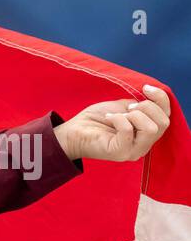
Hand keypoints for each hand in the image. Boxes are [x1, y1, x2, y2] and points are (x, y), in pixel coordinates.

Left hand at [53, 85, 172, 162]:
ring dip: (134, 115)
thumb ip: (142, 105)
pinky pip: (128, 130)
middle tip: (127, 108)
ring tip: (118, 115)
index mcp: (147, 135)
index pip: (167, 116)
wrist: (73, 130)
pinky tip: (109, 118)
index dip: (160, 98)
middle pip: (163, 122)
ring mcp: (132, 151)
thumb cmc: (97, 119)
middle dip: (146, 107)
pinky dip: (118, 119)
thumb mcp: (125, 107)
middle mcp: (143, 146)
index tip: (145, 88)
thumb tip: (153, 95)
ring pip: (151, 128)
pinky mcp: (119, 152)